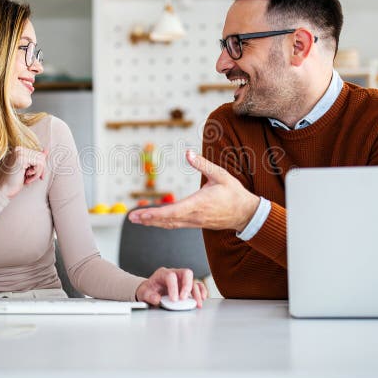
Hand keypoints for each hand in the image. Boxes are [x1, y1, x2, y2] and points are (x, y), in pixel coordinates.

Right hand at [0, 146, 47, 198]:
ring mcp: (20, 153)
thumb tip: (46, 150)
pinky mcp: (22, 159)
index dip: (41, 166)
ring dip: (37, 173)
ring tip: (28, 179)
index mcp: (19, 150)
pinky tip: (27, 179)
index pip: (39, 154)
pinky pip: (39, 164)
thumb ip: (36, 159)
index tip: (40, 176)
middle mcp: (19, 149)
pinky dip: (36, 174)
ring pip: (41, 160)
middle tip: (32, 178)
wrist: (5, 189)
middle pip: (41, 156)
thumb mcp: (29, 169)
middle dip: (40, 170)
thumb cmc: (15, 180)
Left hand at [128, 150, 259, 231]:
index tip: (143, 214)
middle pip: (167, 220)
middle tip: (131, 217)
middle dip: (148, 219)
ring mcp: (195, 222)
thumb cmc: (234, 193)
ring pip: (170, 224)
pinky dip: (162, 223)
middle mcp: (195, 216)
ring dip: (152, 223)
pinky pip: (175, 225)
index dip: (157, 214)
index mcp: (199, 203)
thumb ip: (203, 164)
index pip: (174, 211)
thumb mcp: (221, 175)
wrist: (246, 214)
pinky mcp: (195, 223)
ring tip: (136, 219)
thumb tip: (188, 152)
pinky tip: (152, 221)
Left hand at [135, 267, 208, 307]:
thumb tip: (157, 299)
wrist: (150, 291)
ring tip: (197, 303)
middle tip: (184, 299)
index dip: (173, 287)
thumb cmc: (148, 290)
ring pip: (193, 281)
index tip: (174, 299)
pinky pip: (197, 286)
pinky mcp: (187, 286)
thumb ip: (149, 296)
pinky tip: (202, 299)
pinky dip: (201, 291)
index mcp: (163, 273)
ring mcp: (182, 280)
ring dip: (196, 292)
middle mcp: (174, 274)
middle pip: (185, 273)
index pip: (171, 276)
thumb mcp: (143, 293)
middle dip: (187, 286)